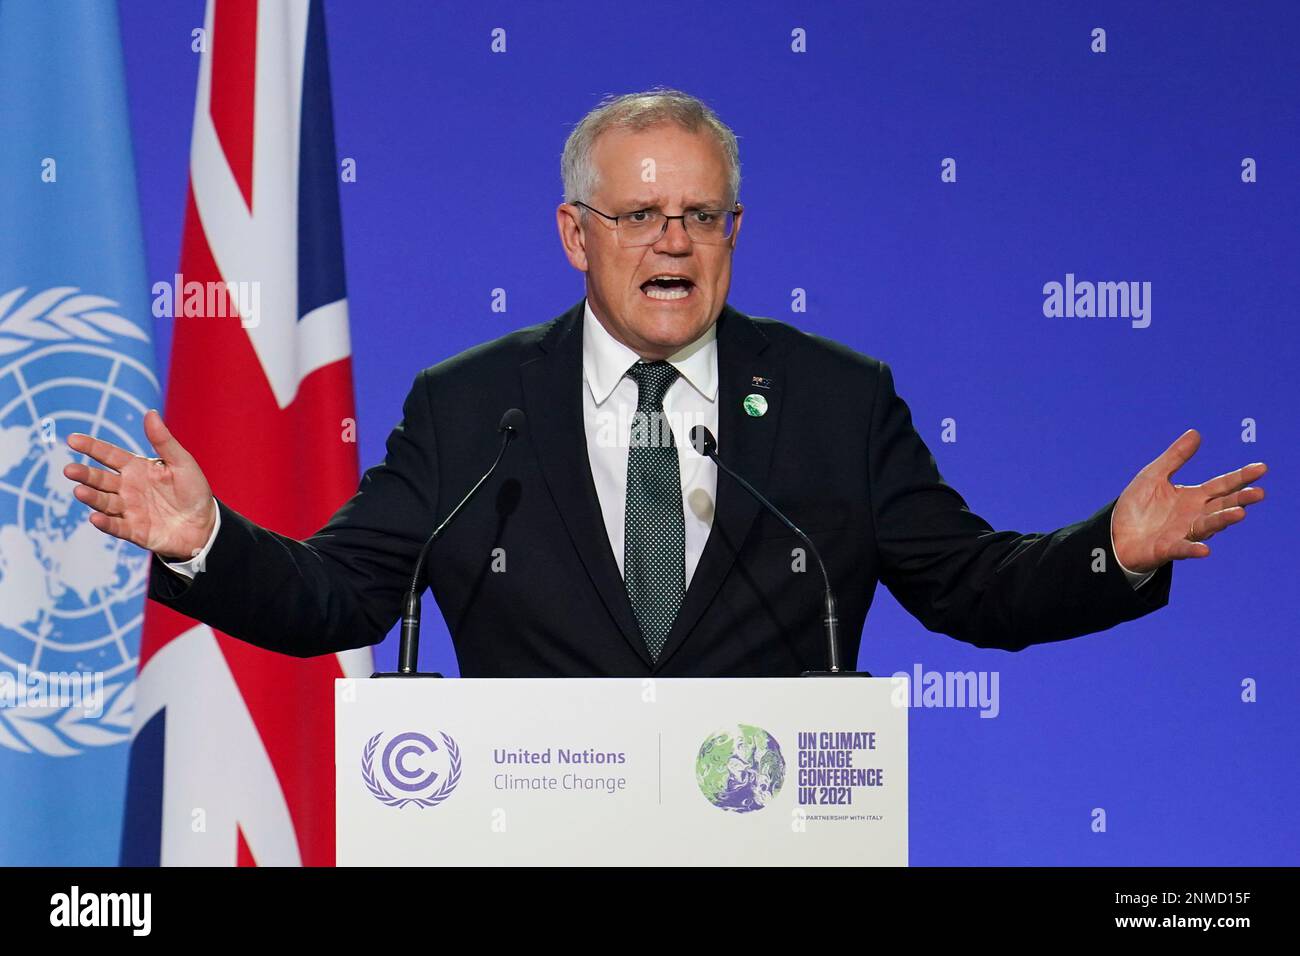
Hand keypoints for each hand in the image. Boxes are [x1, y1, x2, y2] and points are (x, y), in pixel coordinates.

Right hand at [64, 409, 215, 560]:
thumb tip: (150, 413)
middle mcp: (127, 488)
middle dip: (84, 474)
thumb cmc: (193, 490)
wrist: (205, 525)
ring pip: (104, 502)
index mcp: (136, 468)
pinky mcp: (134, 531)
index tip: (72, 440)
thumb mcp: (181, 462)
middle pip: (101, 479)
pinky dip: (106, 523)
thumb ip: (163, 441)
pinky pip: (117, 526)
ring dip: (92, 497)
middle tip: (69, 470)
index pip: (109, 455)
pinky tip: (95, 518)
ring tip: (80, 491)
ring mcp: (129, 510)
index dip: (91, 447)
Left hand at [1112, 429, 1265, 573]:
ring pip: (1207, 526)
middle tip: (1259, 493)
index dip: (1241, 477)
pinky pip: (1183, 549)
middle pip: (1222, 505)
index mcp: (1193, 497)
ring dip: (1223, 520)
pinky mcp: (1168, 549)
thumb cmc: (1138, 506)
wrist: (1115, 534)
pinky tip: (1204, 550)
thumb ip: (1175, 457)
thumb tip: (1196, 433)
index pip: (1222, 485)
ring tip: (1239, 513)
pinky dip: (1193, 549)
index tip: (1261, 468)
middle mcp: (1194, 515)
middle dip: (1240, 499)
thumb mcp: (1154, 475)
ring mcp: (1183, 533)